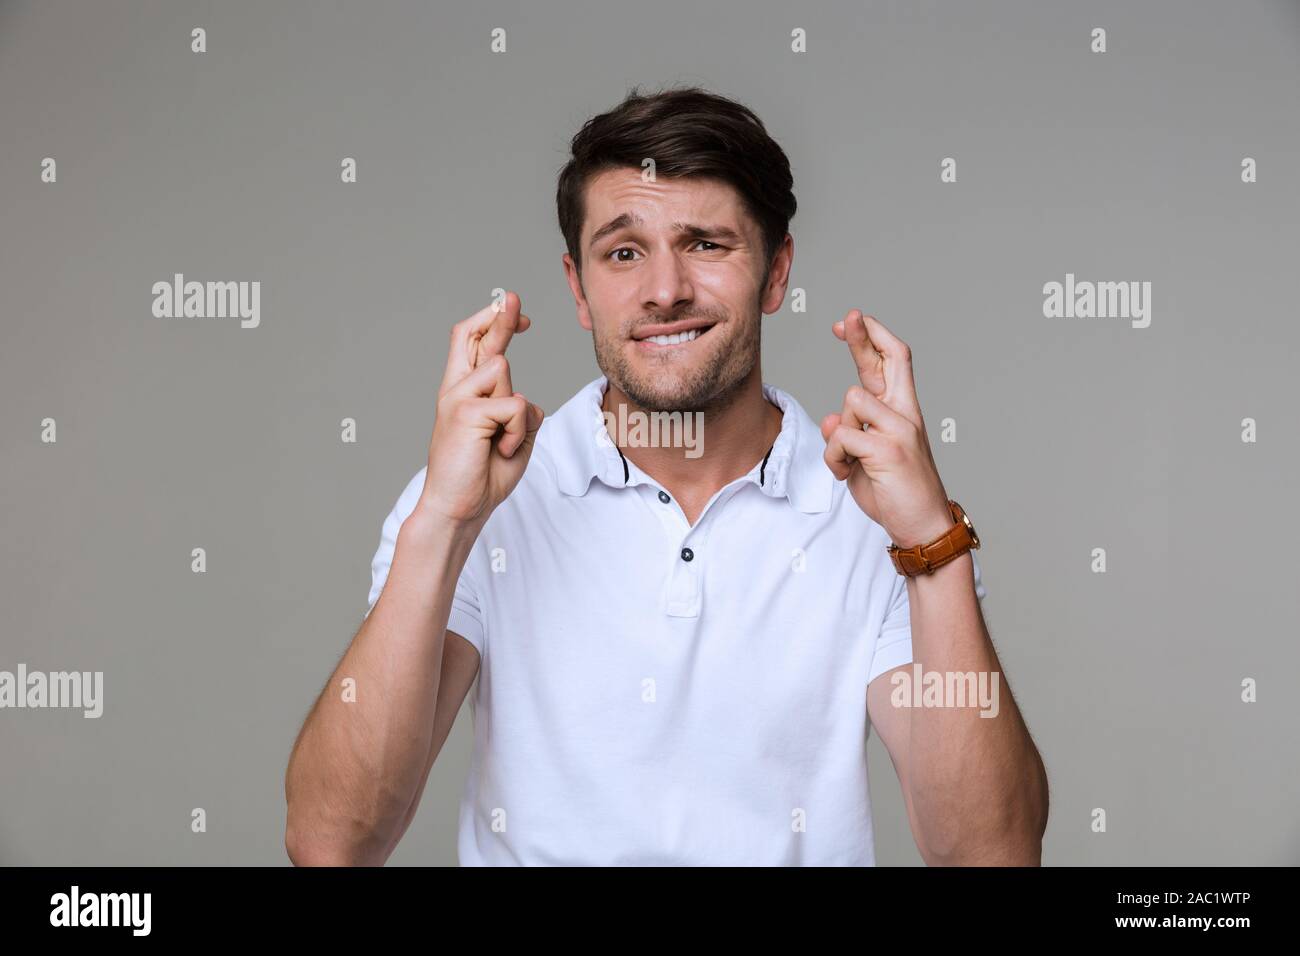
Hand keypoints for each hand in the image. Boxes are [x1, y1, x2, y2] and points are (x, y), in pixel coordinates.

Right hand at [418, 291, 544, 527]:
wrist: (458, 509)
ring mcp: (457, 398)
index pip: (473, 344)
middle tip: (514, 297)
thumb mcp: (511, 437)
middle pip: (476, 337)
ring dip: (516, 410)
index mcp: (464, 393)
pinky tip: (502, 450)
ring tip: (503, 441)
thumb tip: (524, 398)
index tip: (520, 318)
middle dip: (500, 316)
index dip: (494, 324)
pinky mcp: (465, 412)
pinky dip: (517, 431)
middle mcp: (455, 389)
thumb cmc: (482, 476)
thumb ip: (517, 412)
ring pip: (503, 371)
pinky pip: (514, 405)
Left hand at [819, 309, 952, 548]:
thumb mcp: (866, 457)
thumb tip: (832, 419)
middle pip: (887, 360)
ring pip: (851, 401)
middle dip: (863, 336)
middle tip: (847, 317)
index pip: (893, 362)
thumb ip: (850, 433)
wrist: (922, 526)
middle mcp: (905, 414)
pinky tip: (846, 474)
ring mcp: (900, 429)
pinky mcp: (888, 449)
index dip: (872, 338)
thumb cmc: (895, 491)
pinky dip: (835, 457)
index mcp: (902, 412)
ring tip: (847, 463)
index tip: (852, 321)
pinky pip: (843, 436)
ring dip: (837, 433)